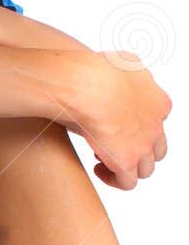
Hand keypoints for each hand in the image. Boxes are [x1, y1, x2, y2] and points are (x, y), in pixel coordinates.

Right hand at [70, 52, 170, 189]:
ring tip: (103, 160)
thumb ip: (130, 71)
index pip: (157, 122)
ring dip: (126, 167)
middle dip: (135, 149)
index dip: (135, 126)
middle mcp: (157, 126)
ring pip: (145, 168)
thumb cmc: (95, 71)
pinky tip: (97, 168)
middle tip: (111, 144)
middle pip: (156, 149)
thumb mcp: (122, 62)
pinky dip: (114, 179)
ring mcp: (144, 145)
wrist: (84, 85)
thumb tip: (124, 70)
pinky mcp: (127, 162)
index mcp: (159, 102)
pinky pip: (127, 183)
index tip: (114, 124)